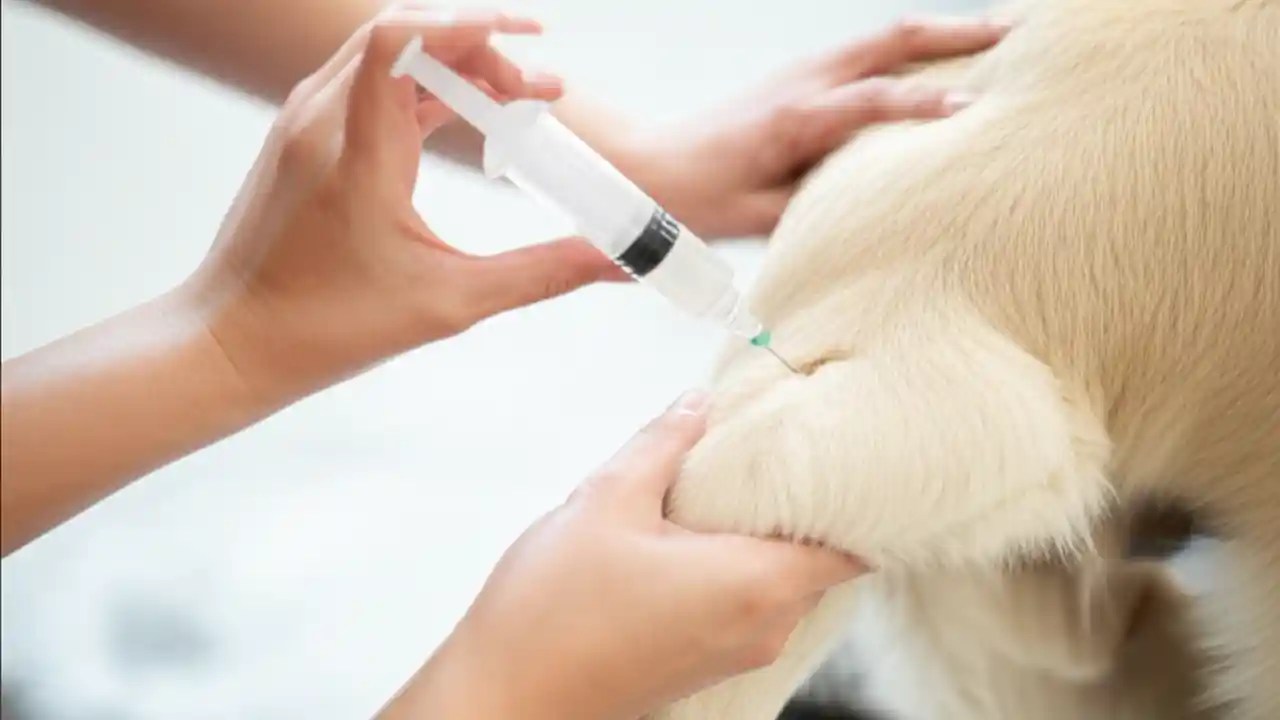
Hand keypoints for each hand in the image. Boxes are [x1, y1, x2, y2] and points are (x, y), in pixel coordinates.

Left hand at [187, 6, 619, 406]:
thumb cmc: (326, 327)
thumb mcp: (450, 302)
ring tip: (515, 105)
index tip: (532, 35)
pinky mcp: (302, 140)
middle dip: (484, 51)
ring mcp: (305, 124)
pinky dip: (422, 89)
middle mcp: (321, 118)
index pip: (402, 37)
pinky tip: (463, 124)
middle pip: (408, 36)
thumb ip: (541, 274)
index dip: (471, 20)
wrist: (232, 344)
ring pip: (387, 56)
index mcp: (354, 148)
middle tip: (541, 96)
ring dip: (455, 69)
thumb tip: (613, 263)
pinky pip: (367, 85)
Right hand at [382, 392, 865, 719]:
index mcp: (757, 585)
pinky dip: (732, 562)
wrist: (504, 699)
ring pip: (778, 577)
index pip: (856, 545)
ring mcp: (735, 650)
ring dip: (757, 530)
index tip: (843, 449)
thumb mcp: (607, 501)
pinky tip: (685, 528)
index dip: (859, 495)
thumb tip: (698, 405)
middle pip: (817, 556)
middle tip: (769, 442)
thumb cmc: (552, 614)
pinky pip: (746, 601)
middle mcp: (762, 627)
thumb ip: (663, 444)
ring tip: (717, 478)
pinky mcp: (705, 661)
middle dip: (798, 499)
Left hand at [620, 16, 1010, 238]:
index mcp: (794, 118)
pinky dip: (913, 49)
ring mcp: (803, 74)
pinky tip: (943, 61)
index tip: (972, 111)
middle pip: (892, 39)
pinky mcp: (802, 80)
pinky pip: (869, 54)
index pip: (873, 100)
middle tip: (1019, 35)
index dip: (924, 105)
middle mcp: (803, 82)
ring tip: (999, 38)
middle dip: (957, 34)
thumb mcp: (754, 219)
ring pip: (884, 39)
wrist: (650, 165)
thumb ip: (812, 209)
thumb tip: (873, 212)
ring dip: (941, 33)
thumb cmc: (697, 197)